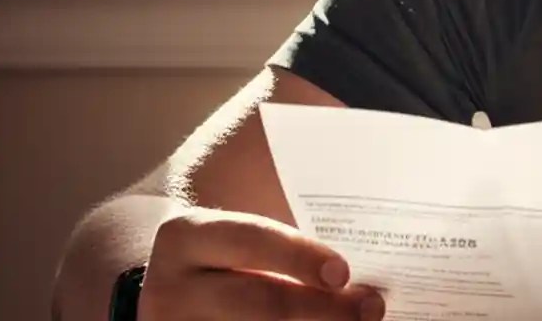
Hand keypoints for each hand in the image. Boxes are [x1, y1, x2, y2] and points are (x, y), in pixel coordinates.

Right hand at [138, 207, 384, 319]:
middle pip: (257, 302)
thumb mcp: (239, 232)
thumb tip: (353, 264)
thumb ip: (287, 237)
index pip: (250, 241)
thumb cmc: (228, 254)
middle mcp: (172, 290)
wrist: (170, 288)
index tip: (344, 273)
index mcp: (187, 237)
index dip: (299, 257)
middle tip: (371, 309)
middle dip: (322, 308)